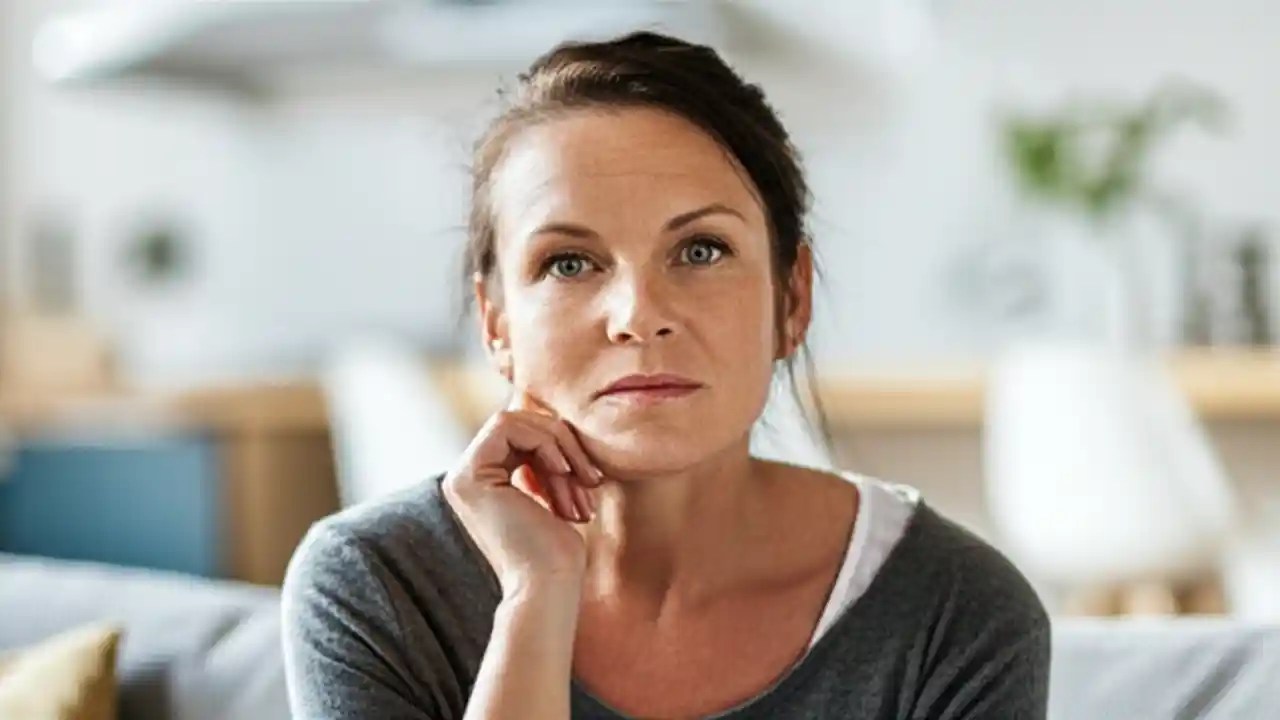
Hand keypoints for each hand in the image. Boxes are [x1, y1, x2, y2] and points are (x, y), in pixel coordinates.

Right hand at [441, 390, 601, 597]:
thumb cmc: (558, 551)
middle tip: (591, 479)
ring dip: (559, 447)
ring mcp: (462, 476)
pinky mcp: (468, 476)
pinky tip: (565, 472)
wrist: (549, 586)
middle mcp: (465, 477)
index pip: (522, 435)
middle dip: (562, 444)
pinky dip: (546, 443)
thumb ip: (543, 462)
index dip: (560, 444)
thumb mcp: (554, 493)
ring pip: (515, 420)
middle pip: (518, 423)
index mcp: (484, 482)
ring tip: (583, 485)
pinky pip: (508, 426)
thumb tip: (557, 423)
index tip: (589, 479)